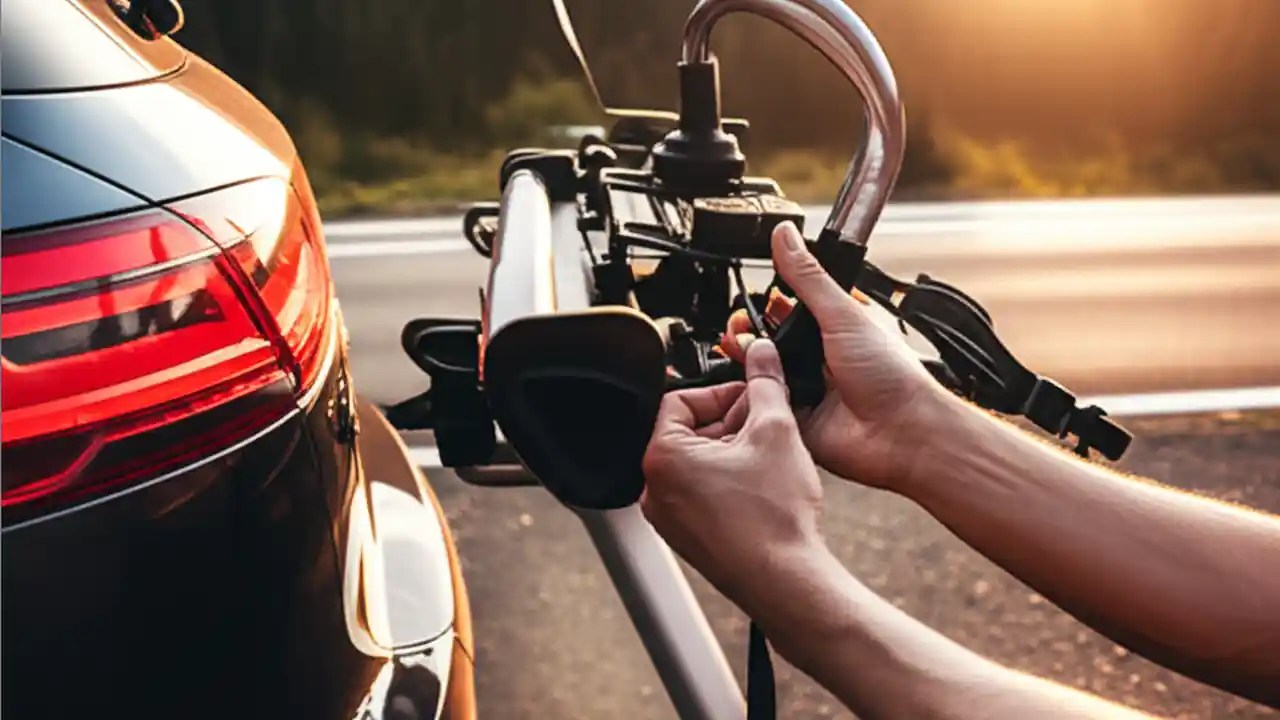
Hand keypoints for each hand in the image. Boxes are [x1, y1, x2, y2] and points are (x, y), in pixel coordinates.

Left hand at [641, 338, 824, 615]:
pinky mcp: (690, 537)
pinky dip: (729, 479)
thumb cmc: (774, 519)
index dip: (721, 391)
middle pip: (688, 431)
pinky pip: (702, 493)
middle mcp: (656, 489)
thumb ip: (766, 383)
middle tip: (765, 421)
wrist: (787, 581)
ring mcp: (670, 517)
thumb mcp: (776, 430)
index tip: (749, 394)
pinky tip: (764, 483)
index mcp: (662, 458)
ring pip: (697, 463)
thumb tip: (761, 356)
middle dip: (729, 420)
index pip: (679, 399)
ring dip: (732, 449)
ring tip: (769, 453)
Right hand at [719, 221, 949, 491]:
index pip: (789, 306)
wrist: (900, 432)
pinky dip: (755, 397)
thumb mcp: (843, 314)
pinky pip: (764, 405)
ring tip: (743, 354)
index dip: (766, 301)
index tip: (748, 298)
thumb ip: (808, 277)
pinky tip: (752, 387)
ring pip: (764, 371)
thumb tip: (786, 235)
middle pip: (770, 339)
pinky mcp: (797, 418)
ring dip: (751, 364)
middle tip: (739, 329)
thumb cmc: (893, 375)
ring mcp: (807, 389)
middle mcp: (819, 357)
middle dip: (750, 333)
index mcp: (835, 326)